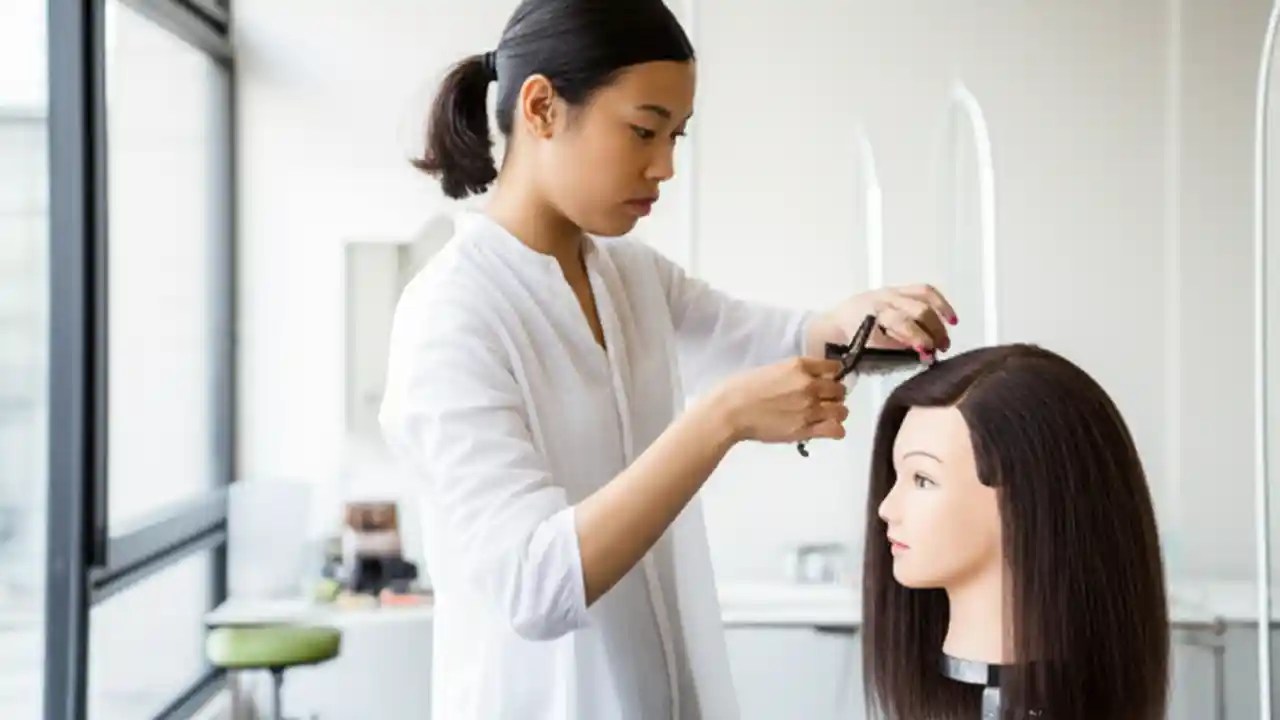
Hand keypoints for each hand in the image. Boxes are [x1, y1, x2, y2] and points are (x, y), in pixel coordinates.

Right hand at [711, 356, 849, 443]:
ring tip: (824, 416)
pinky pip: (836, 430)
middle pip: (840, 389)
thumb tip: (808, 380)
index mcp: (800, 366)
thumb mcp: (772, 369)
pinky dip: (835, 430)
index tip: (827, 380)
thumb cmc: (742, 388)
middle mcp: (810, 385)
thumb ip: (794, 373)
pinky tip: (825, 428)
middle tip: (823, 401)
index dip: (833, 375)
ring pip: (842, 410)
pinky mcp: (805, 429)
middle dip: (834, 395)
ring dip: (836, 412)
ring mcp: (810, 408)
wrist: (730, 411)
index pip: (834, 367)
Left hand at [811, 284, 956, 362]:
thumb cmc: (853, 345)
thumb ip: (898, 353)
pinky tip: (950, 317)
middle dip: (933, 329)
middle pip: (917, 310)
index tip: (928, 351)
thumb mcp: (871, 353)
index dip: (917, 338)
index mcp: (873, 317)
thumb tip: (925, 356)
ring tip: (950, 331)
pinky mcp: (896, 290)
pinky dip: (940, 302)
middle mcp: (883, 301)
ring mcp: (889, 293)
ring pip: (923, 296)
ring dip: (940, 315)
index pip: (901, 323)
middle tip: (942, 347)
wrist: (835, 325)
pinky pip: (923, 290)